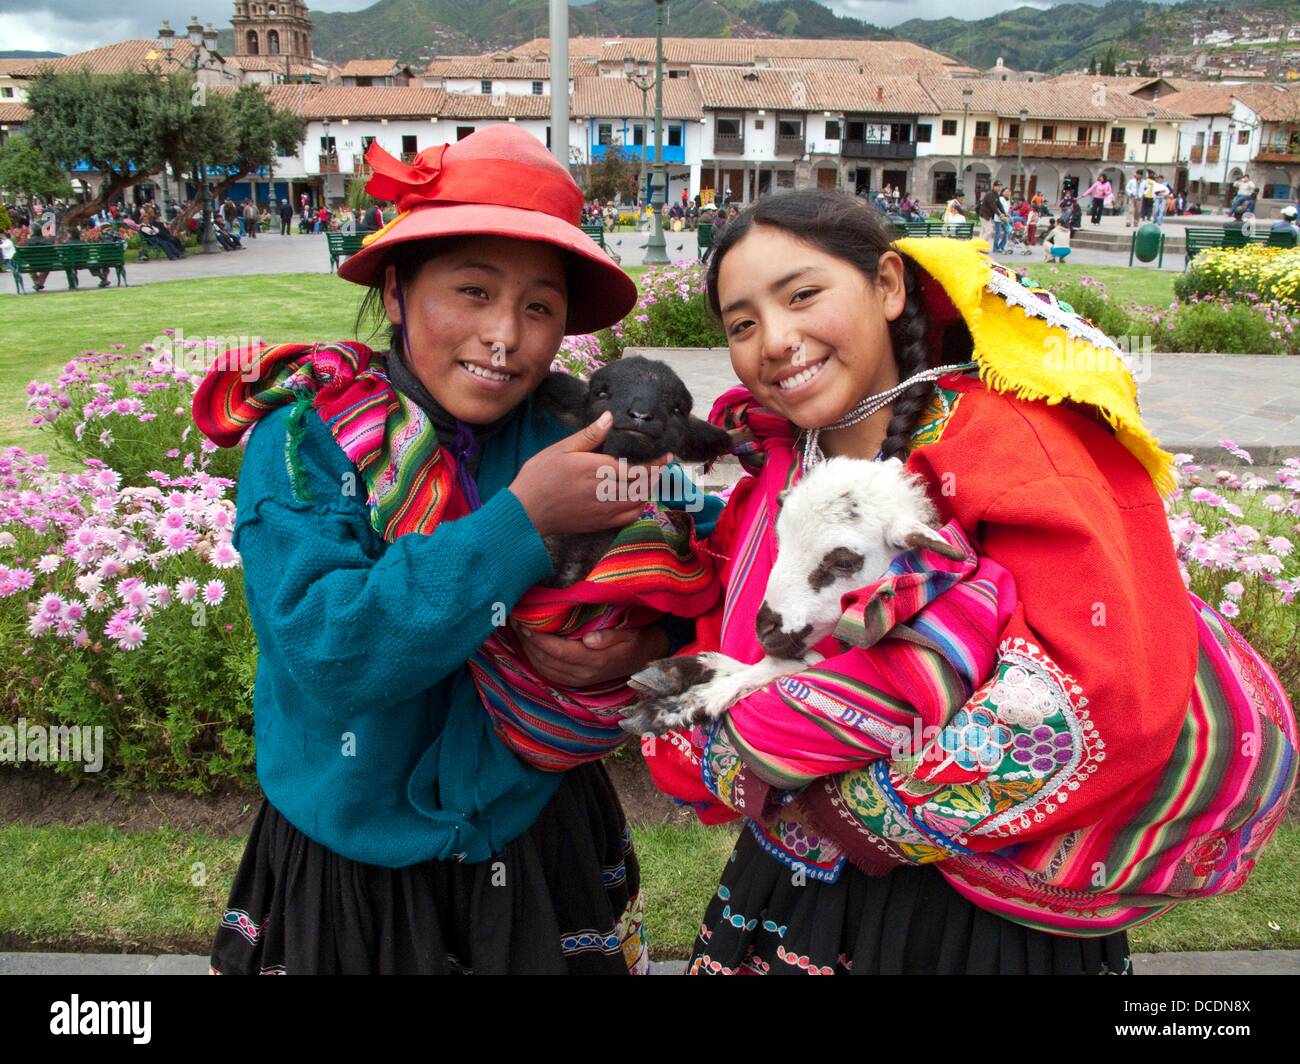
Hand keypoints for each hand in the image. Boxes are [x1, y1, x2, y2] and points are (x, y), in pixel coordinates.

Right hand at [508, 412, 670, 537]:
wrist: (526, 512)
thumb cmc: (539, 476)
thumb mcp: (561, 449)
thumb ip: (589, 436)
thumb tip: (610, 418)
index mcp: (597, 469)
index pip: (637, 467)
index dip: (656, 462)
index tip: (667, 454)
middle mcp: (605, 491)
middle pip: (643, 484)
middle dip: (657, 474)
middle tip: (664, 463)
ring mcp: (604, 510)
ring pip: (639, 500)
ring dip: (650, 489)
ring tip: (654, 477)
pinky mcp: (600, 523)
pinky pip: (629, 517)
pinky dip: (639, 507)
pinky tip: (639, 498)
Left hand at [511, 621, 669, 688]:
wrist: (648, 656)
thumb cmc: (638, 638)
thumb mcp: (630, 633)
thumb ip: (610, 636)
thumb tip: (590, 639)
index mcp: (596, 661)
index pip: (559, 651)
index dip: (540, 639)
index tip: (526, 622)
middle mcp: (585, 674)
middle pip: (547, 661)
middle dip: (529, 642)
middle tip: (516, 621)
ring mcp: (580, 680)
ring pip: (545, 669)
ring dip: (529, 651)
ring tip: (519, 630)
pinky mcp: (578, 681)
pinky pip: (550, 674)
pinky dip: (536, 660)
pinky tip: (530, 646)